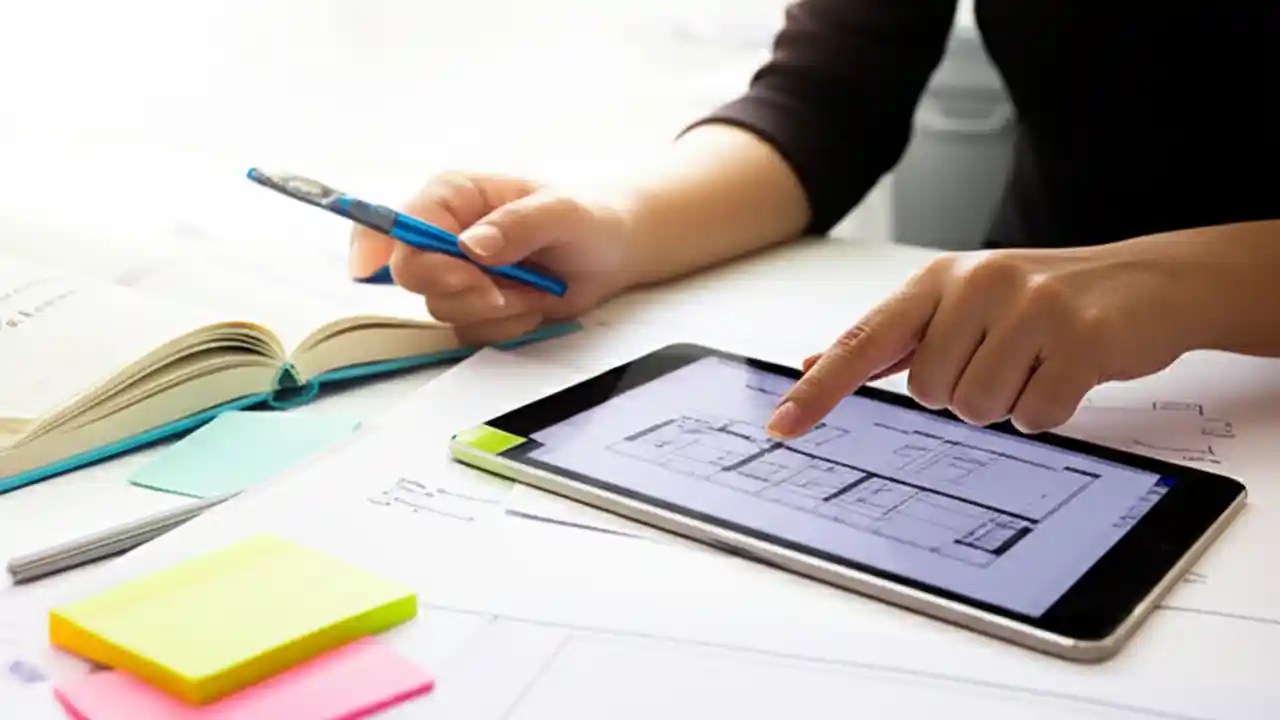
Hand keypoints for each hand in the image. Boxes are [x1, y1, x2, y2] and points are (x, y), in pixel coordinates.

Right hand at [350, 172, 635, 344]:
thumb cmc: (588, 217)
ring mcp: (457, 274)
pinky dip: (506, 327)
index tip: (370, 270)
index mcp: (454, 197)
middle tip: (499, 288)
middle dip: (459, 287)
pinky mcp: (474, 308)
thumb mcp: (564, 212)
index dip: (375, 243)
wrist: (614, 252)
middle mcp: (446, 234)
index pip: (398, 221)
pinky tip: (534, 305)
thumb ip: (519, 224)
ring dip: (495, 308)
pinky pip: (470, 332)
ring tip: (537, 287)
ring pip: (443, 307)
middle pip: (411, 273)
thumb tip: (472, 246)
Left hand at [768, 242, 1217, 436]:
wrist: (1150, 282)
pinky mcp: (1082, 339)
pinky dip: (1049, 410)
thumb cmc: (1044, 299)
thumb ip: (892, 339)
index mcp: (939, 280)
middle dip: (965, 394)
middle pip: (929, 393)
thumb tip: (813, 363)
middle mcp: (979, 284)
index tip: (780, 426)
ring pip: (979, 410)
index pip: (864, 340)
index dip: (821, 389)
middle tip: (1006, 360)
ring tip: (1038, 364)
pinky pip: (1035, 416)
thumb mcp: (963, 305)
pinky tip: (1067, 374)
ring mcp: (1033, 308)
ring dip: (1008, 404)